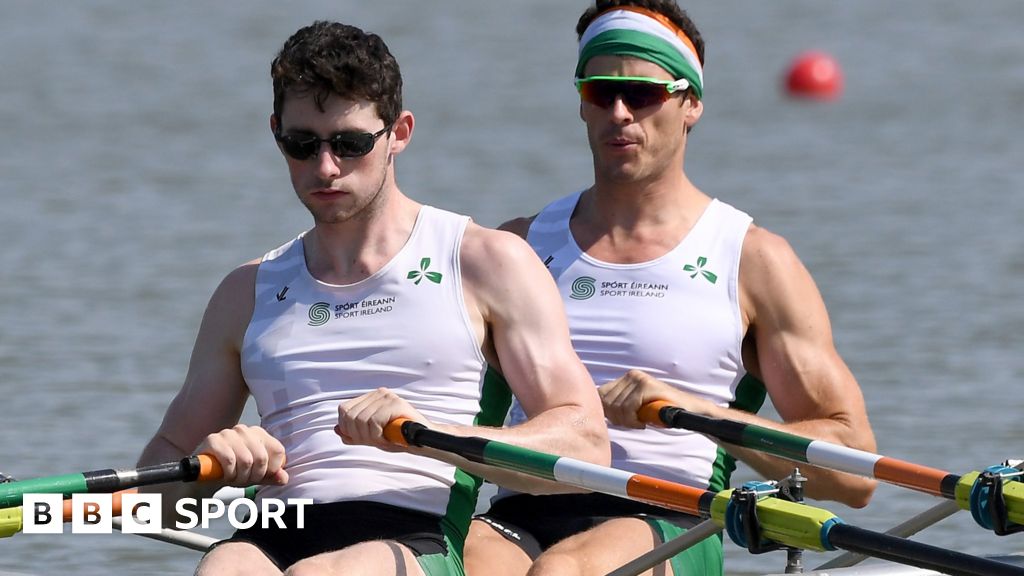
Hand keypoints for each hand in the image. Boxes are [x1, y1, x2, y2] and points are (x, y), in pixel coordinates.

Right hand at [194, 425, 287, 486]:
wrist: (204, 478)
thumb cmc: (232, 473)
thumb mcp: (255, 475)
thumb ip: (271, 475)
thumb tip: (284, 477)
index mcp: (259, 434)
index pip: (278, 451)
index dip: (271, 470)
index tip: (259, 477)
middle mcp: (244, 430)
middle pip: (262, 458)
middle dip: (253, 476)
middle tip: (243, 480)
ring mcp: (228, 433)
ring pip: (246, 460)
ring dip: (239, 477)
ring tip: (232, 478)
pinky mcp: (213, 440)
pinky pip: (229, 460)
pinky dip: (228, 474)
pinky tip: (224, 475)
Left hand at [335, 388, 428, 451]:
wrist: (423, 442)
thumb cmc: (399, 438)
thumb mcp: (372, 437)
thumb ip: (354, 434)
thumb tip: (337, 429)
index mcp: (370, 398)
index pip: (344, 410)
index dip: (348, 428)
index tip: (363, 438)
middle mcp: (379, 394)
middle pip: (350, 416)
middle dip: (360, 435)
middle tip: (376, 440)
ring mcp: (388, 397)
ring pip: (361, 420)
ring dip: (371, 436)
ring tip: (384, 438)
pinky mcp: (396, 403)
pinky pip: (374, 421)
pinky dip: (379, 435)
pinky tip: (390, 437)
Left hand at [598, 369, 716, 428]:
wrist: (688, 411)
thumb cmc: (660, 413)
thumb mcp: (635, 408)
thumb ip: (617, 406)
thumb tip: (594, 410)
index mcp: (625, 379)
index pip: (600, 395)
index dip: (608, 413)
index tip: (623, 421)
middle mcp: (631, 376)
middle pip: (607, 402)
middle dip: (618, 419)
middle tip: (635, 423)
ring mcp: (639, 379)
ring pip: (617, 407)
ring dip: (628, 421)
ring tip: (641, 421)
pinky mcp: (646, 386)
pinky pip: (629, 408)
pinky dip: (634, 420)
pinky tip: (645, 421)